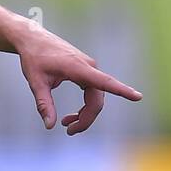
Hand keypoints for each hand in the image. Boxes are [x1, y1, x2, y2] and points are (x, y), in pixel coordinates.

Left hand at [12, 20, 141, 134]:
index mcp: (78, 68)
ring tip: (67, 125)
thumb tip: (49, 126)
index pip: (105, 82)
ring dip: (85, 114)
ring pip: (95, 98)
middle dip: (86, 119)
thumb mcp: (36, 82)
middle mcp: (88, 67)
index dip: (122, 91)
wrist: (33, 39)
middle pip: (96, 100)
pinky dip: (84, 106)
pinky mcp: (85, 70)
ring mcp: (88, 68)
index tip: (138, 96)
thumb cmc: (33, 58)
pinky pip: (91, 92)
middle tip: (69, 131)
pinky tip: (72, 116)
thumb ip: (44, 104)